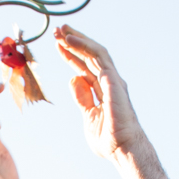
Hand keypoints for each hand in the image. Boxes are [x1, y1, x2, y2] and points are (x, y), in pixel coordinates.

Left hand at [54, 24, 146, 159]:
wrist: (122, 148)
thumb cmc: (109, 139)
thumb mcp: (88, 116)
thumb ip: (82, 99)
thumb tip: (73, 80)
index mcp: (101, 90)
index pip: (84, 67)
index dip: (71, 55)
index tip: (58, 45)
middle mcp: (108, 81)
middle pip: (88, 56)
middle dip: (72, 43)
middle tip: (57, 30)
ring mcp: (111, 79)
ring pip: (93, 51)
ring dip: (77, 39)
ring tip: (61, 30)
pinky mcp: (112, 79)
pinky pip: (97, 56)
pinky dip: (83, 45)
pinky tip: (70, 39)